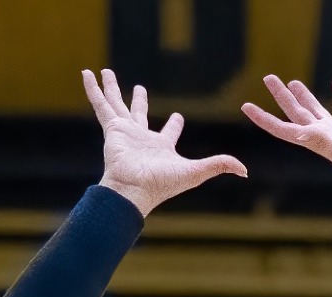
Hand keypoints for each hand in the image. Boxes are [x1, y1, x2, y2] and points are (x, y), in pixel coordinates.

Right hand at [82, 69, 246, 216]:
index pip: (169, 131)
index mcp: (161, 146)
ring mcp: (124, 131)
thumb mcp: (196, 172)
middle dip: (139, 101)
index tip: (177, 116)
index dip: (174, 124)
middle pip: (139, 113)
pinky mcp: (110, 127)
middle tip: (140, 89)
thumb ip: (219, 165)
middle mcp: (142, 137)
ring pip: (116, 103)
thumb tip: (245, 170)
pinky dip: (93, 88)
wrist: (134, 189)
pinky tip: (87, 73)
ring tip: (106, 72)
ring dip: (111, 87)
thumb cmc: (163, 184)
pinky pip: (100, 103)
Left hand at [243, 76, 331, 210]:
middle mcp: (322, 134)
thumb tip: (299, 133)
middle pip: (296, 112)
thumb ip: (321, 141)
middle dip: (281, 96)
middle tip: (268, 77)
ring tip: (293, 81)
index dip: (263, 118)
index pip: (282, 128)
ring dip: (304, 96)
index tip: (245, 106)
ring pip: (316, 109)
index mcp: (314, 140)